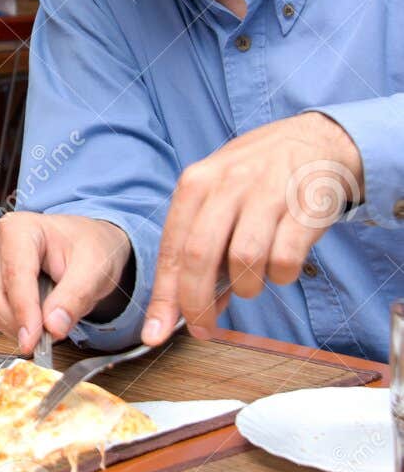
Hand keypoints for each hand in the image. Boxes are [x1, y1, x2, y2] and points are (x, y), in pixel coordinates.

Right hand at [0, 210, 132, 352]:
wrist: (85, 245)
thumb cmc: (88, 248)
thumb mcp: (95, 268)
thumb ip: (75, 297)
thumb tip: (53, 328)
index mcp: (20, 228)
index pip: (15, 276)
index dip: (24, 312)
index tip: (33, 341)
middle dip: (14, 323)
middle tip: (43, 342)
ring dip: (10, 325)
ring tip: (42, 327)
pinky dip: (5, 322)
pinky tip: (27, 323)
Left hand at [142, 112, 363, 343]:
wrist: (316, 140)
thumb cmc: (258, 176)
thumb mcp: (220, 195)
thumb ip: (202, 244)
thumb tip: (191, 307)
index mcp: (197, 183)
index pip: (171, 248)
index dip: (164, 295)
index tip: (155, 331)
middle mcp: (228, 185)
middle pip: (199, 256)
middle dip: (196, 302)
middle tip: (202, 328)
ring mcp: (268, 194)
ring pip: (244, 261)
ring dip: (245, 287)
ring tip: (252, 281)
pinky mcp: (305, 208)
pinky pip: (285, 260)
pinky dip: (280, 276)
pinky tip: (280, 265)